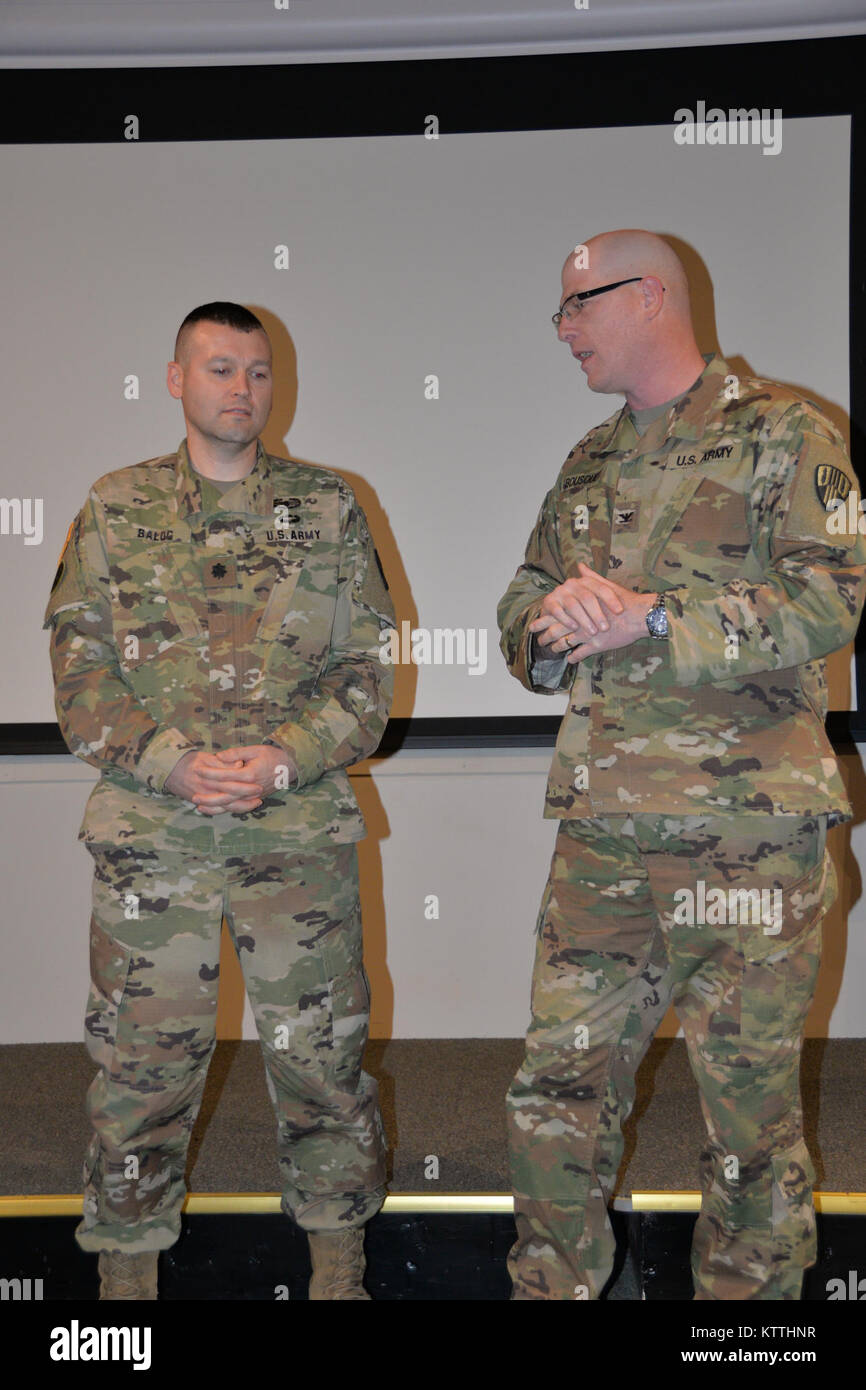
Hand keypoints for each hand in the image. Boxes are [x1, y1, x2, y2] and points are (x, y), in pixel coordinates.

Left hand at [164, 745, 296, 815]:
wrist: (290, 767)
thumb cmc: (272, 756)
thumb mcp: (255, 749)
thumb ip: (236, 753)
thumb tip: (218, 757)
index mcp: (251, 774)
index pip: (226, 775)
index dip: (210, 773)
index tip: (197, 769)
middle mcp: (251, 788)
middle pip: (226, 795)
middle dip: (208, 795)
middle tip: (193, 794)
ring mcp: (253, 797)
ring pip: (231, 805)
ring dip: (214, 806)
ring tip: (199, 805)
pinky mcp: (253, 800)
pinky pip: (236, 808)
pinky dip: (224, 810)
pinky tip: (213, 809)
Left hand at [530, 563, 656, 662]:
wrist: (638, 614)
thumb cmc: (623, 599)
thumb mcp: (605, 585)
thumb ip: (589, 578)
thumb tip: (580, 566)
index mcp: (579, 606)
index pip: (555, 614)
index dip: (542, 620)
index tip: (532, 625)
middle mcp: (580, 621)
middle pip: (556, 630)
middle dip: (545, 637)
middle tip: (539, 641)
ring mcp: (587, 634)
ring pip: (565, 643)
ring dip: (556, 647)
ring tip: (551, 650)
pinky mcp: (596, 645)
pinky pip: (580, 653)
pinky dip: (573, 657)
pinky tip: (569, 658)